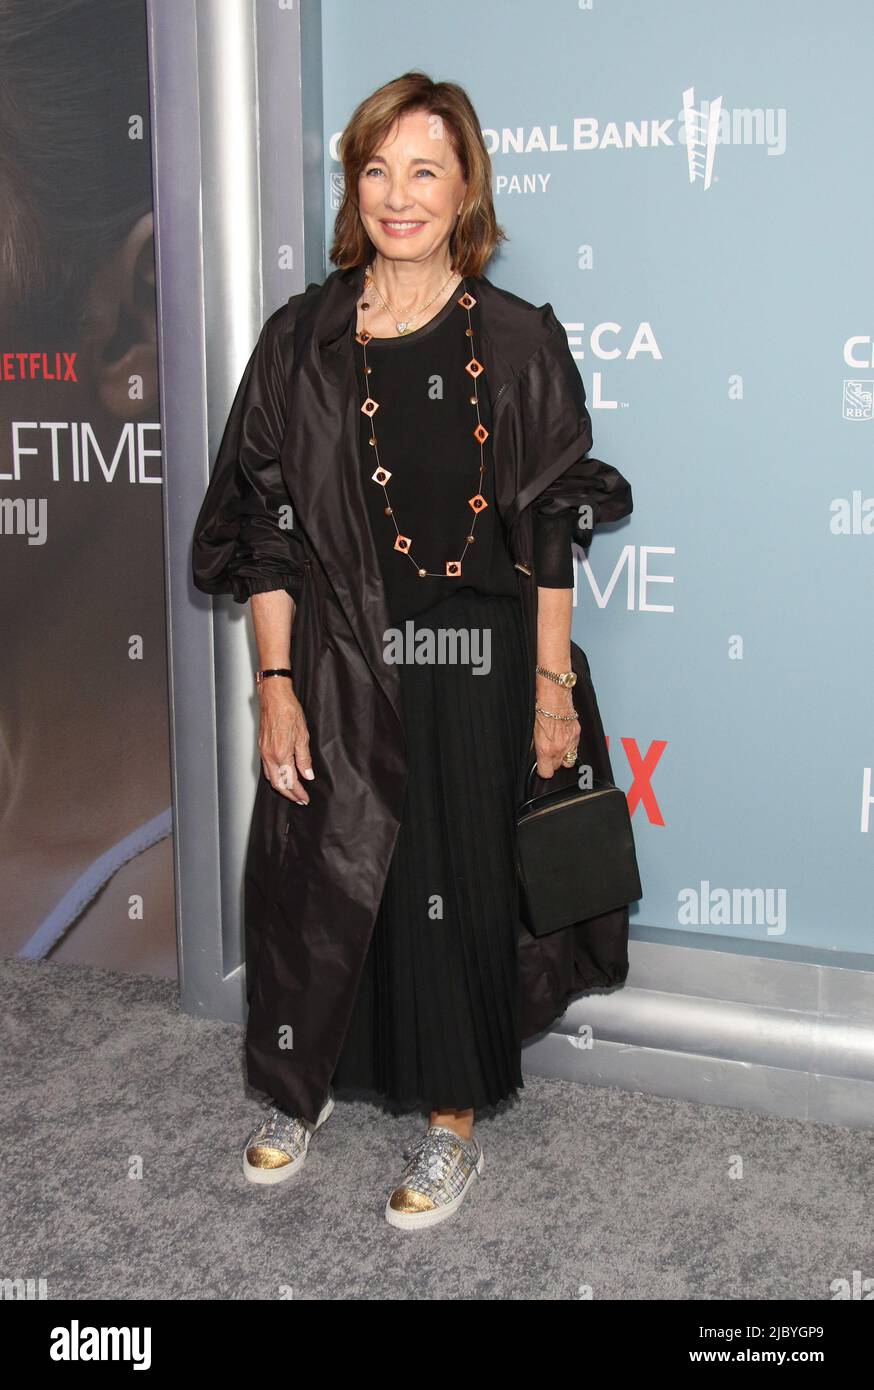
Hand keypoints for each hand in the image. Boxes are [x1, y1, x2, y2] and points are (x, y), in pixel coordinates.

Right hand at [257, 680, 313, 804]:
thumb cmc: (288, 710)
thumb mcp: (303, 735)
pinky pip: (266, 768)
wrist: (274, 696)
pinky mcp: (262, 747)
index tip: (305, 798)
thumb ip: (304, 758)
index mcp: (281, 753)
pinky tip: (282, 776)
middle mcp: (269, 755)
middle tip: (300, 800)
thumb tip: (307, 775)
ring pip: (270, 777)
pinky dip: (274, 777)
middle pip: (278, 784)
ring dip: (281, 787)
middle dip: (289, 794)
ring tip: (292, 792)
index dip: (298, 792)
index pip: (290, 781)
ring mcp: (263, 751)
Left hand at [533, 681, 579, 779]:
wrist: (553, 696)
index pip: (547, 773)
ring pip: (569, 760)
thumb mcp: (531, 731)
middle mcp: (560, 748)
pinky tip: (563, 738)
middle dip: (552, 763)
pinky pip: (574, 747)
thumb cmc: (540, 710)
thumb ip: (534, 747)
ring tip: (556, 748)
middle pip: (558, 767)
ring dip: (563, 756)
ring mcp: (570, 742)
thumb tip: (534, 753)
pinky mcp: (577, 733)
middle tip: (547, 754)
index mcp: (546, 749)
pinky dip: (569, 745)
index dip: (542, 771)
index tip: (540, 767)